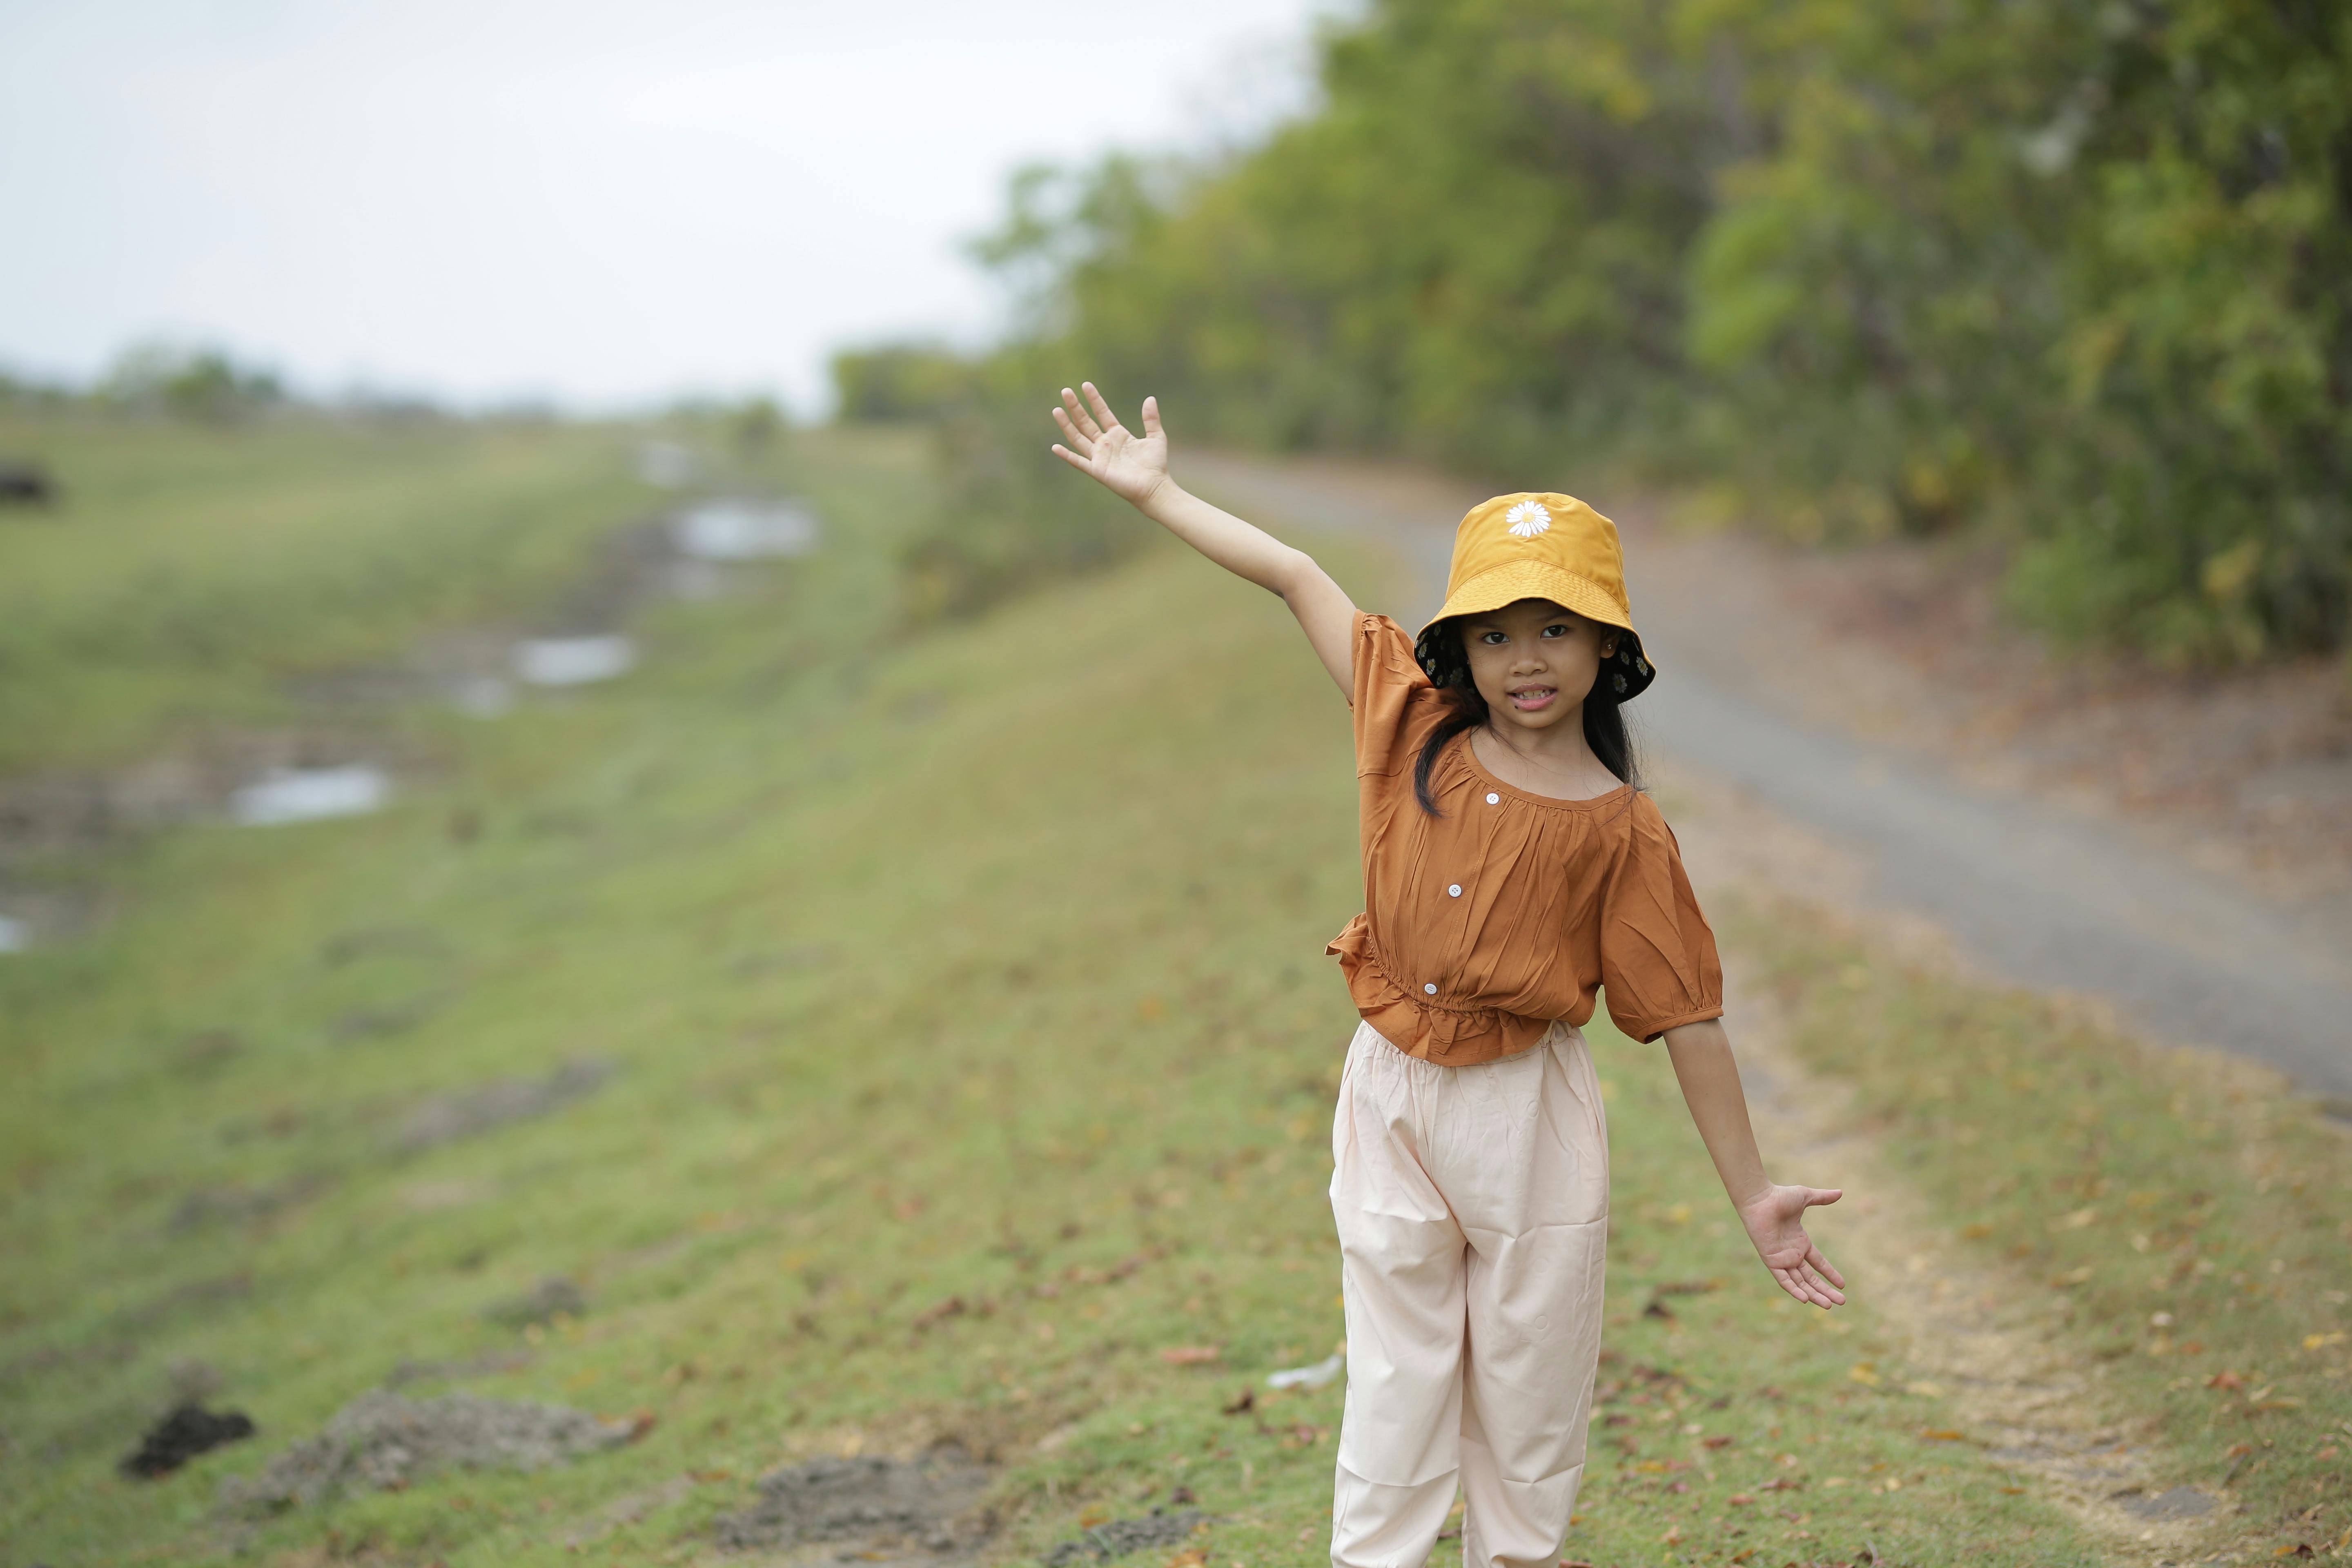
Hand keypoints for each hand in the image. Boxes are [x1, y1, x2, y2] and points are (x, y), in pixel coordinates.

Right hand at [1049, 382, 1169, 506]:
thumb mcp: (1156, 437)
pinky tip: (1055, 447)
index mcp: (1118, 434)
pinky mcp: (1097, 470)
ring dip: (1067, 424)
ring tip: (1057, 409)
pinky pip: (1078, 462)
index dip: (1094, 399)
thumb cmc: (1156, 464)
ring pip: (1078, 437)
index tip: (1086, 385)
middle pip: (1086, 422)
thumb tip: (1150, 398)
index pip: (1102, 413)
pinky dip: (1066, 455)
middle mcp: (1105, 444)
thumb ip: (1151, 419)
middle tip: (1066, 391)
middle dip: (1075, 407)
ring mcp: (1099, 457)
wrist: (1154, 486)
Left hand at [1735, 1184, 1846, 1307]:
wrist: (1759, 1198)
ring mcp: (1782, 1258)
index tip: (1843, 1285)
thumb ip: (1822, 1198)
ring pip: (1800, 1282)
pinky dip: (1793, 1289)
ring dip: (1813, 1294)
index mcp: (1800, 1242)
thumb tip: (1840, 1193)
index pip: (1818, 1263)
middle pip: (1811, 1278)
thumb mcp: (1805, 1198)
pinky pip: (1783, 1279)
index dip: (1830, 1273)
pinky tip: (1805, 1300)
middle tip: (1842, 1302)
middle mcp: (1792, 1253)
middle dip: (1826, 1290)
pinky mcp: (1771, 1260)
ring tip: (1828, 1306)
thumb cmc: (1779, 1196)